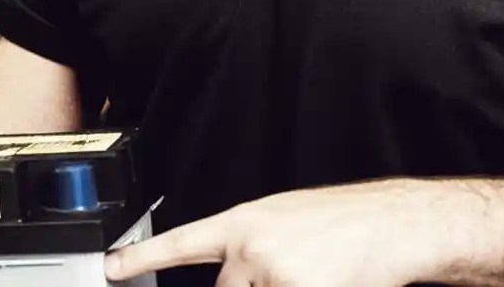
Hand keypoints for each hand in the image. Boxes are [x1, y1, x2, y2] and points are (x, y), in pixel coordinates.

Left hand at [105, 179, 443, 286]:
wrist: (394, 225)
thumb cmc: (345, 224)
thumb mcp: (285, 223)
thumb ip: (250, 249)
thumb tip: (233, 274)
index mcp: (244, 223)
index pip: (181, 243)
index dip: (141, 259)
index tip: (110, 268)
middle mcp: (250, 249)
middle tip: (288, 274)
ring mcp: (271, 275)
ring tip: (312, 272)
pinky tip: (324, 280)